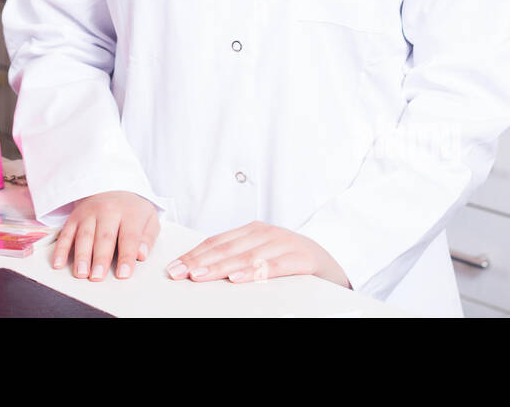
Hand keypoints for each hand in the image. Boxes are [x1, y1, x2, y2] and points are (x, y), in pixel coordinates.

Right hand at [50, 190, 160, 281]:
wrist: (112, 188)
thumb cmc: (132, 211)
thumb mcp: (149, 218)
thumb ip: (148, 237)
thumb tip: (142, 254)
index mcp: (130, 213)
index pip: (129, 237)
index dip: (126, 256)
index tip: (123, 274)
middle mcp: (108, 211)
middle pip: (104, 237)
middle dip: (100, 258)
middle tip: (98, 276)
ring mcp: (89, 214)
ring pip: (84, 235)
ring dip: (81, 255)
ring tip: (81, 273)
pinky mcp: (74, 218)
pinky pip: (66, 233)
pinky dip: (61, 249)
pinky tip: (58, 263)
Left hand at [166, 221, 351, 286]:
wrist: (335, 262)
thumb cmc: (292, 260)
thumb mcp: (262, 254)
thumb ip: (238, 257)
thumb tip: (200, 268)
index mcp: (253, 231)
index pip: (217, 242)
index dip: (194, 254)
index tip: (174, 267)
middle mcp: (266, 233)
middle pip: (226, 249)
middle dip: (199, 261)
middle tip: (178, 273)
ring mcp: (284, 244)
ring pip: (245, 257)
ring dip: (219, 267)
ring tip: (198, 276)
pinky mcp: (301, 258)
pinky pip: (273, 267)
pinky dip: (253, 272)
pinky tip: (237, 278)